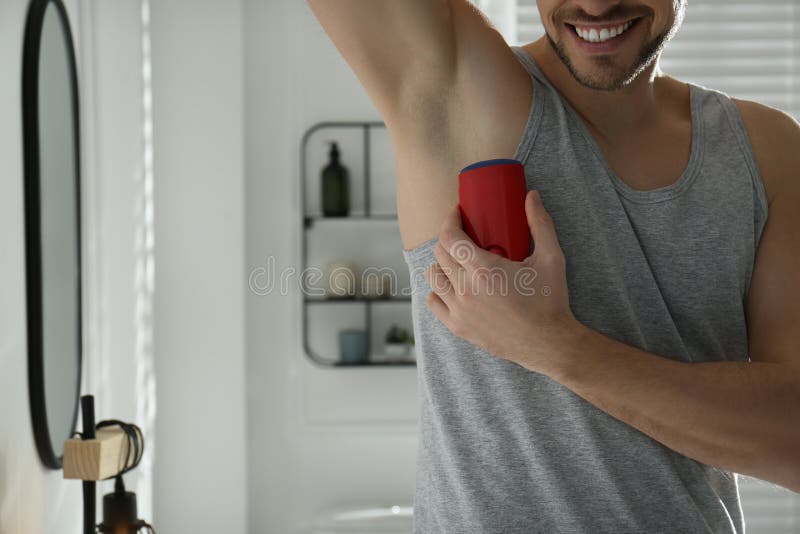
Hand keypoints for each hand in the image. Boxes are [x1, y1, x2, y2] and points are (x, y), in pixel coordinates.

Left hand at [424, 189, 578, 373]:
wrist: (548, 343)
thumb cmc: (550, 300)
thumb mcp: (551, 257)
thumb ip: (540, 224)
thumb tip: (532, 195)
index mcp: (484, 269)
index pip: (450, 237)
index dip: (450, 220)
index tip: (458, 214)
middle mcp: (465, 289)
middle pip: (440, 254)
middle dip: (449, 239)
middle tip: (463, 236)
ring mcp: (459, 310)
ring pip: (433, 277)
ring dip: (442, 264)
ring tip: (458, 262)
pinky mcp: (458, 327)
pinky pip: (433, 302)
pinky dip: (438, 290)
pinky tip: (451, 286)